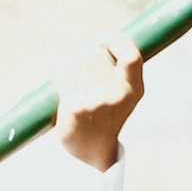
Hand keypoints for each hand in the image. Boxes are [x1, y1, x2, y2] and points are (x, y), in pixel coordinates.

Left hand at [56, 36, 147, 171]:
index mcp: (134, 90)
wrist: (91, 153)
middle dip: (83, 55)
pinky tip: (60, 89)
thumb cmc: (106, 117)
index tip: (102, 39)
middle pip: (94, 53)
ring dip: (68, 66)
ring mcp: (97, 101)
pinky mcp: (75, 107)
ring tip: (70, 83)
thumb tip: (100, 37)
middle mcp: (118, 95)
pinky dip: (57, 76)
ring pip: (75, 62)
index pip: (131, 56)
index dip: (116, 41)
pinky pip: (61, 75)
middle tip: (80, 72)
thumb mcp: (123, 95)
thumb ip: (119, 70)